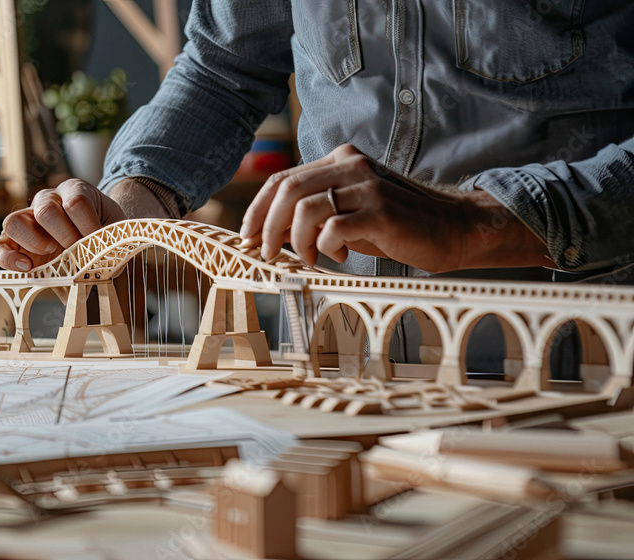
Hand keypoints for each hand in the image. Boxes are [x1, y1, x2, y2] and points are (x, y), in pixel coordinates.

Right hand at [0, 179, 127, 271]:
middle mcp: (47, 200)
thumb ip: (111, 245)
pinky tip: (27, 268)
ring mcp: (26, 219)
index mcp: (75, 191)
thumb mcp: (114, 234)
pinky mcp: (13, 242)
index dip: (89, 226)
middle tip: (79, 251)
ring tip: (53, 253)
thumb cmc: (104, 235)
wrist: (96, 240)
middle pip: (45, 209)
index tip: (100, 242)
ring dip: (35, 242)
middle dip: (65, 236)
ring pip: (14, 222)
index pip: (76, 202)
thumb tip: (105, 269)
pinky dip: (7, 259)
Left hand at [239, 144, 552, 272]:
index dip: (258, 209)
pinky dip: (325, 248)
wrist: (452, 229)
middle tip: (267, 253)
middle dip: (267, 226)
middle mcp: (352, 165)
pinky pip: (333, 228)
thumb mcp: (348, 211)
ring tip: (308, 258)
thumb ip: (313, 212)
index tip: (247, 237)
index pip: (282, 179)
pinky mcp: (381, 211)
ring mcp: (367, 186)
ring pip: (305, 209)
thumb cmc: (395, 225)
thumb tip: (268, 232)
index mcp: (340, 160)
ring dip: (297, 241)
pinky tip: (340, 257)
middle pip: (287, 190)